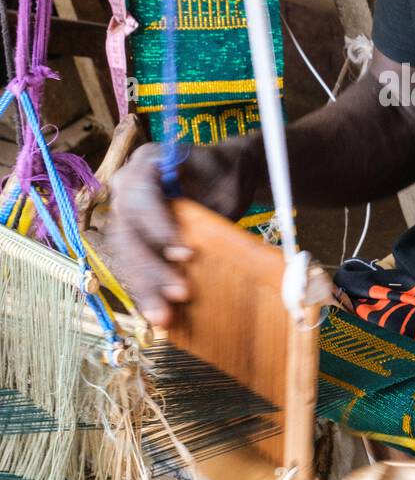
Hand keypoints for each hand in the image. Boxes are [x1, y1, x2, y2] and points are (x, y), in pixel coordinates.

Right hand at [106, 135, 263, 326]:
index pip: (141, 196)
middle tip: (180, 292)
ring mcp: (124, 213)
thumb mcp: (224, 182)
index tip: (185, 254)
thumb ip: (208, 205)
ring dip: (144, 287)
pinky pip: (131, 266)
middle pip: (127, 231)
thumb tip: (203, 240)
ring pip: (124, 255)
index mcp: (146, 162)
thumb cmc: (225, 175)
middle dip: (151, 267)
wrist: (221, 178)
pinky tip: (158, 315)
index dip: (159, 227)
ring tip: (164, 316)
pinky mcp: (131, 238)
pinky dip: (145, 291)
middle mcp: (126, 187)